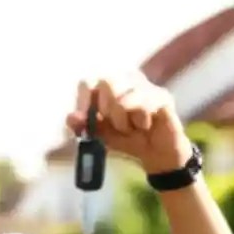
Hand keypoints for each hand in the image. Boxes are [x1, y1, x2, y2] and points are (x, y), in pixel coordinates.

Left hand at [65, 73, 195, 173]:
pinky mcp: (162, 96)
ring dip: (122, 121)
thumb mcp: (98, 136)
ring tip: (130, 128)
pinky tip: (145, 126)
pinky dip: (140, 121)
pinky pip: (143, 106)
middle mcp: (126, 79)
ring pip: (122, 98)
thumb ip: (83, 126)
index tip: (84, 120)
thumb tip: (71, 117)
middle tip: (114, 125)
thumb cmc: (125, 139)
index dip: (83, 100)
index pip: (88, 82)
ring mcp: (145, 85)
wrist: (154, 154)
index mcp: (107, 86)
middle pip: (106, 82)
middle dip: (105, 110)